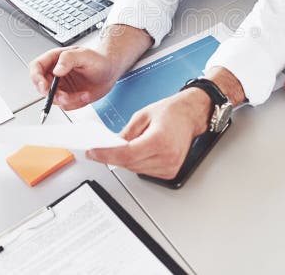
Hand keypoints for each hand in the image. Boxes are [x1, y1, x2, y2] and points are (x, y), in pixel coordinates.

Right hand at [29, 46, 118, 109]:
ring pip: (54, 99)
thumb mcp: (85, 55)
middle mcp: (55, 73)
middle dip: (53, 94)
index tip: (44, 86)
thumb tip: (56, 70)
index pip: (36, 67)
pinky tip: (85, 95)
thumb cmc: (98, 60)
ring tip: (83, 94)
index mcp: (55, 59)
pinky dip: (75, 103)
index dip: (36, 78)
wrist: (110, 71)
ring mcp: (61, 86)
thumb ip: (69, 59)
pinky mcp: (68, 96)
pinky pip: (65, 105)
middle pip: (42, 87)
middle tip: (65, 96)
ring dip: (68, 100)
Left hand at [86, 88, 210, 178]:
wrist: (191, 115)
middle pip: (129, 163)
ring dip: (123, 161)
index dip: (106, 154)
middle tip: (98, 149)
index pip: (127, 154)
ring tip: (116, 149)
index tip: (93, 152)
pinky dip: (135, 163)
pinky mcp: (170, 172)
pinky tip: (134, 153)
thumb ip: (125, 133)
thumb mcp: (143, 116)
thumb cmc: (172, 112)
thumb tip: (110, 145)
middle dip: (111, 157)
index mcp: (160, 140)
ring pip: (135, 169)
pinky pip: (144, 171)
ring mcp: (170, 166)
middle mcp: (167, 156)